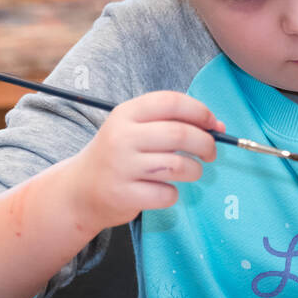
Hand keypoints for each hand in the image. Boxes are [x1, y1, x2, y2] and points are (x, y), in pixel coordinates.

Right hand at [65, 90, 224, 230]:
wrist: (79, 190)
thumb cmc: (119, 156)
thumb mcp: (135, 129)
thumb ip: (172, 122)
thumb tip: (218, 126)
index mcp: (125, 114)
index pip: (171, 102)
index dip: (200, 111)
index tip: (213, 124)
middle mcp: (121, 137)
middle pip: (180, 134)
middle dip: (206, 143)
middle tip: (210, 152)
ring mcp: (121, 167)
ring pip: (178, 166)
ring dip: (195, 170)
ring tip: (191, 172)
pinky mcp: (123, 195)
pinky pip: (167, 194)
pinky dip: (173, 194)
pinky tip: (164, 190)